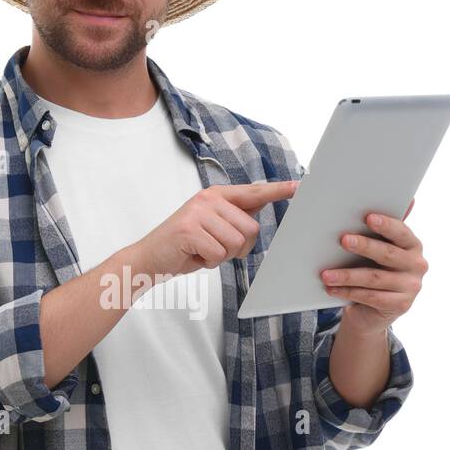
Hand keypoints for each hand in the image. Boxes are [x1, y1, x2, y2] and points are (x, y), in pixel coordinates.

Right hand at [136, 180, 297, 277]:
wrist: (149, 258)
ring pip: (236, 243)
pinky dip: (209, 262)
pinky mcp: (190, 230)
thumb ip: (234, 216)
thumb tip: (261, 206)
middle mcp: (209, 199)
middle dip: (238, 249)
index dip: (278, 190)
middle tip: (215, 249)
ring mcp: (198, 213)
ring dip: (222, 257)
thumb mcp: (211, 226)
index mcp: (217, 195)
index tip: (299, 186)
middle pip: (251, 229)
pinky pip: (219, 254)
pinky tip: (194, 255)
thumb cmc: (184, 246)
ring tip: (202, 251)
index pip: (254, 192)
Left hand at [319, 198, 426, 330]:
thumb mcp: (378, 250)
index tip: (368, 218)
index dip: (386, 225)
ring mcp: (411, 287)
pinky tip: (332, 288)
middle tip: (343, 240)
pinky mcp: (401, 305)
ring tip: (326, 274)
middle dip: (364, 246)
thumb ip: (382, 229)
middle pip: (387, 254)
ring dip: (348, 275)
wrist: (373, 311)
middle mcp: (417, 265)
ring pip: (375, 278)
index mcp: (413, 245)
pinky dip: (349, 292)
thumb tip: (394, 201)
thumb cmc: (374, 271)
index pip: (401, 232)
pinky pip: (371, 297)